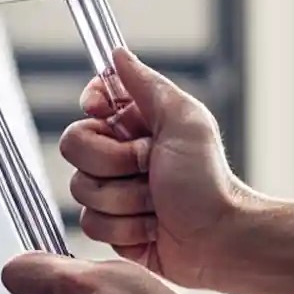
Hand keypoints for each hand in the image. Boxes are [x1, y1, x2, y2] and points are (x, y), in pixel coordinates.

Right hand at [60, 48, 251, 287]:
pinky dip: (124, 229)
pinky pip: (89, 224)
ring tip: (157, 205)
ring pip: (81, 189)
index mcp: (135, 126)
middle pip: (74, 148)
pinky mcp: (110, 227)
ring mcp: (112, 192)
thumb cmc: (208, 182)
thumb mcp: (184, 121)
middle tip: (150, 170)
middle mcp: (119, 156)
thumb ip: (147, 85)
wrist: (219, 240)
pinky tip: (151, 228)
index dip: (92, 111)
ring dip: (125, 201)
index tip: (106, 115)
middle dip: (115, 164)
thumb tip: (117, 53)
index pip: (89, 106)